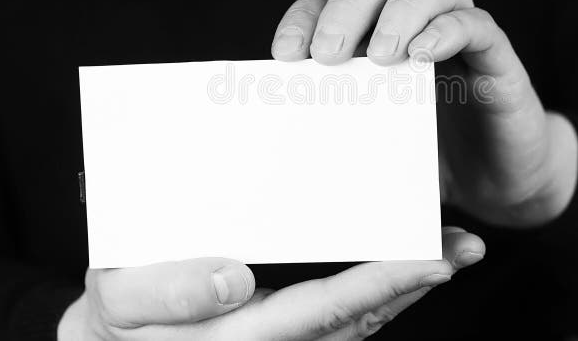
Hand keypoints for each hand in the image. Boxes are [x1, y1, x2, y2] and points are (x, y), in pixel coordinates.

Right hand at [58, 227, 483, 339]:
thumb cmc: (114, 323)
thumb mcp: (118, 304)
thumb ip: (167, 293)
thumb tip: (235, 278)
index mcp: (240, 339)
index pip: (326, 310)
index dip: (386, 282)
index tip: (435, 259)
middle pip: (359, 317)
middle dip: (412, 282)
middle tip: (463, 246)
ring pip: (360, 320)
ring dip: (406, 286)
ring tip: (451, 248)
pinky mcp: (287, 334)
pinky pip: (344, 317)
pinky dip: (379, 291)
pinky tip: (400, 265)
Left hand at [271, 0, 577, 227]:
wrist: (496, 184)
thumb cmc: (426, 155)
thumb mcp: (369, 136)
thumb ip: (335, 122)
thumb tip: (280, 136)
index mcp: (376, 31)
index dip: (306, 15)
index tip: (285, 53)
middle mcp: (417, 20)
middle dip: (348, 4)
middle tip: (328, 53)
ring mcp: (461, 34)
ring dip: (401, 10)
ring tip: (379, 55)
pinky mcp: (498, 58)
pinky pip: (477, 25)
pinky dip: (448, 31)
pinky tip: (423, 55)